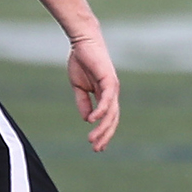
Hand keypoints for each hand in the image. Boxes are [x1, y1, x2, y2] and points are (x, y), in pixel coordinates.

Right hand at [67, 34, 119, 150]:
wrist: (82, 42)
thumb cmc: (81, 62)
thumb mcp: (79, 87)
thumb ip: (83, 102)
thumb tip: (87, 119)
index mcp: (105, 95)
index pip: (108, 118)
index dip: (103, 132)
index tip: (96, 146)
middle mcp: (112, 93)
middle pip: (112, 119)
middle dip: (105, 135)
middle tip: (96, 149)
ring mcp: (112, 87)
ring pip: (111, 113)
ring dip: (102, 128)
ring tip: (93, 139)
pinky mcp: (109, 80)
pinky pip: (107, 99)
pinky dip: (101, 111)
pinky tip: (93, 120)